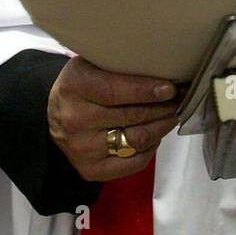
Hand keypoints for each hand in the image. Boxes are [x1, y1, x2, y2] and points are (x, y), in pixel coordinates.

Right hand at [48, 56, 179, 181]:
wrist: (54, 116)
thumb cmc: (82, 85)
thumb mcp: (91, 64)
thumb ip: (119, 65)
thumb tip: (163, 64)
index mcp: (74, 87)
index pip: (115, 92)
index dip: (146, 91)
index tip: (170, 88)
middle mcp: (75, 120)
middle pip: (132, 117)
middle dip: (162, 107)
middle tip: (180, 99)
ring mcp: (82, 149)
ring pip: (137, 140)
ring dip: (161, 127)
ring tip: (172, 115)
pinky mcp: (90, 170)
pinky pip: (133, 163)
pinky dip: (151, 149)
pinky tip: (156, 135)